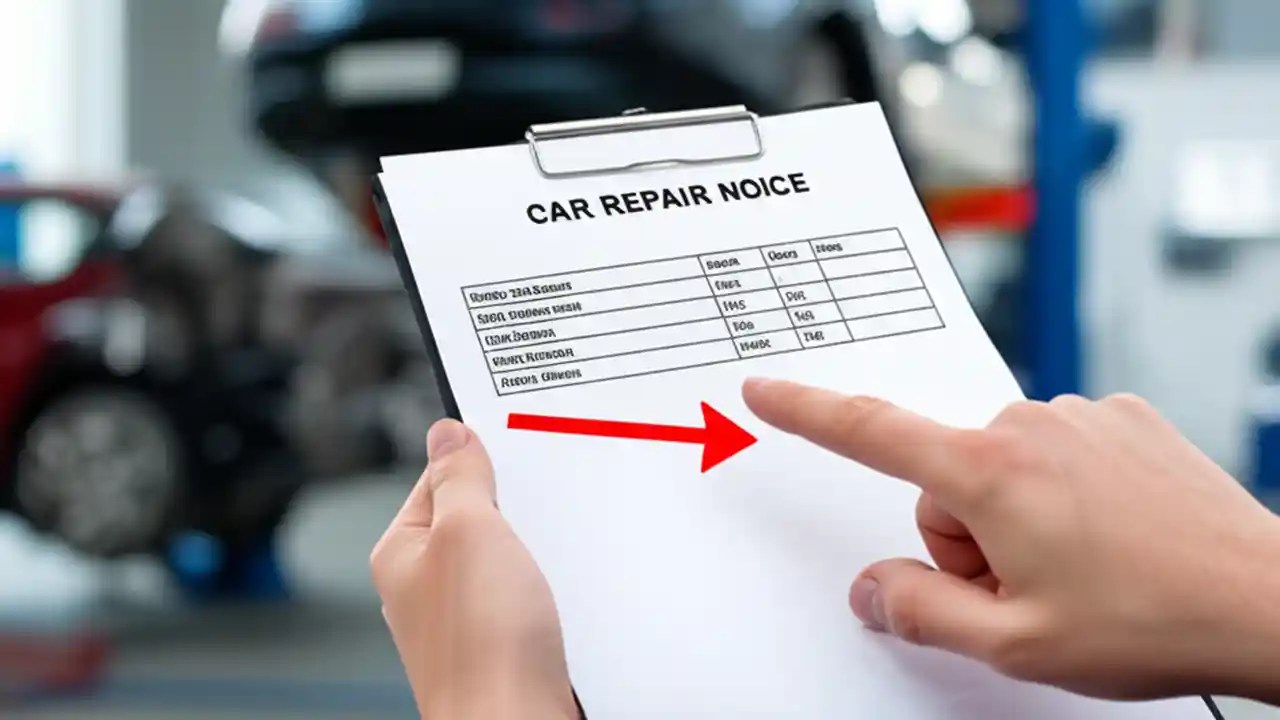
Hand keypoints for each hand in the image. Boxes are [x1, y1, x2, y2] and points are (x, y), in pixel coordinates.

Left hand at [371, 420, 577, 719]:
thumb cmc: (482, 645)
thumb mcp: (468, 531)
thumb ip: (458, 476)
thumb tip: (447, 433)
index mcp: (402, 553)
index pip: (437, 479)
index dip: (480, 458)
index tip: (516, 446)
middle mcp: (427, 587)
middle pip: (476, 518)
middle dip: (515, 508)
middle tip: (544, 502)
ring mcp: (465, 619)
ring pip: (507, 559)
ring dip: (537, 552)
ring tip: (554, 555)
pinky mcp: (502, 645)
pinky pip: (527, 597)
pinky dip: (550, 588)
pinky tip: (565, 592)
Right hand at [744, 379, 1279, 703]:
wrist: (1267, 601)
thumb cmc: (1152, 621)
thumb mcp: (1014, 642)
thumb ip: (920, 611)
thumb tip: (872, 588)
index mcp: (991, 475)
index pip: (870, 433)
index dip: (807, 411)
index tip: (765, 390)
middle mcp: (1030, 426)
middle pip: (945, 480)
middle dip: (968, 538)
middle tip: (1028, 587)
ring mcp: (1082, 416)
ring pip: (1001, 469)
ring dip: (1017, 518)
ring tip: (1082, 565)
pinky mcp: (1121, 416)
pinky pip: (1055, 452)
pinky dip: (1064, 493)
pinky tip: (1110, 533)